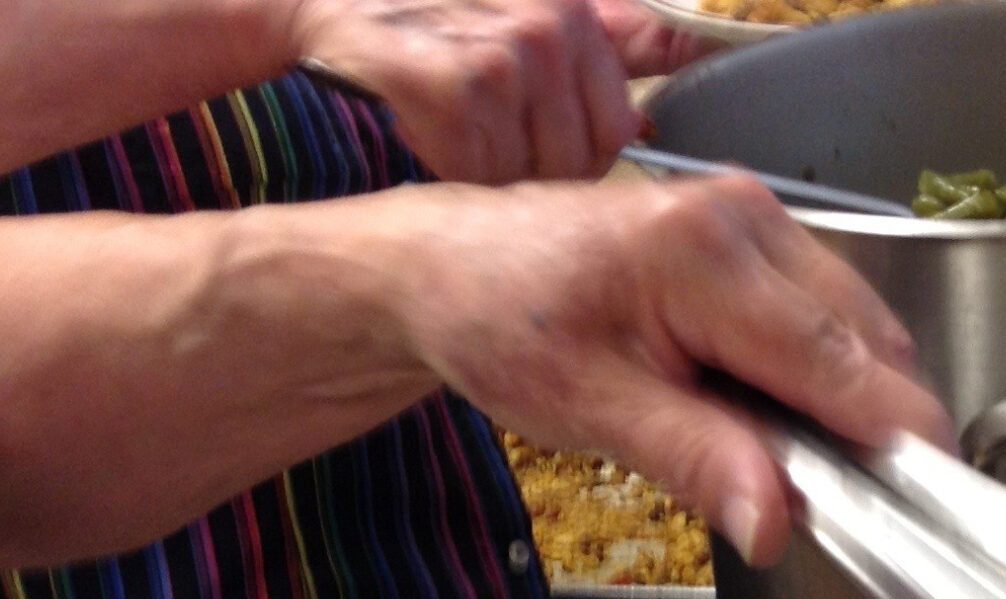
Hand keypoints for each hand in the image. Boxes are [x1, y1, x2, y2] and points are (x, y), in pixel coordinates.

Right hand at [286, 0, 708, 182]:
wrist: (329, 8)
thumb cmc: (433, 24)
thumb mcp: (529, 13)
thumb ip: (614, 40)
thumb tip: (676, 81)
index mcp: (578, 15)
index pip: (620, 126)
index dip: (585, 158)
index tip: (545, 159)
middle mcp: (553, 27)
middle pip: (581, 161)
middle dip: (536, 173)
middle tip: (486, 144)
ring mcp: (510, 54)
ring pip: (531, 174)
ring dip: (489, 174)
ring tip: (455, 133)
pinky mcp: (462, 84)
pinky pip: (482, 172)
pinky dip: (451, 171)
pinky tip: (426, 134)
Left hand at [375, 174, 950, 565]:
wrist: (450, 270)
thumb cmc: (504, 324)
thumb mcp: (591, 408)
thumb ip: (695, 460)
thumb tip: (775, 521)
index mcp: (706, 256)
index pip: (838, 362)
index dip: (895, 437)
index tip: (931, 499)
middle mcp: (746, 220)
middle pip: (866, 343)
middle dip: (869, 426)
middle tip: (834, 503)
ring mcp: (756, 220)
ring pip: (857, 329)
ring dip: (847, 401)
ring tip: (785, 456)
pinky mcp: (755, 234)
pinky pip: (826, 314)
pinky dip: (822, 374)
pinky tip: (771, 412)